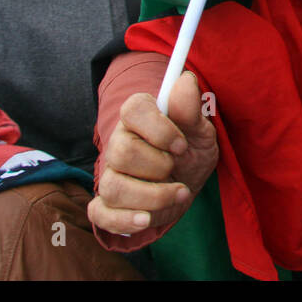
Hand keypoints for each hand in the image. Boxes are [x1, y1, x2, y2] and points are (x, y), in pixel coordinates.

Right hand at [87, 71, 217, 236]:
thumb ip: (191, 110)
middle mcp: (118, 143)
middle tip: (177, 166)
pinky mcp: (107, 204)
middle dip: (158, 165)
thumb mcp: (201, 132)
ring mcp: (110, 175)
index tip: (182, 144)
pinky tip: (147, 218)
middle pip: (121, 152)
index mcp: (139, 118)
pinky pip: (101, 214)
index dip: (158, 128)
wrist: (187, 185)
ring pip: (113, 187)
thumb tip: (185, 80)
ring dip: (153, 196)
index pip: (132, 109)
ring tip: (179, 193)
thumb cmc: (191, 152)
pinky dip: (125, 220)